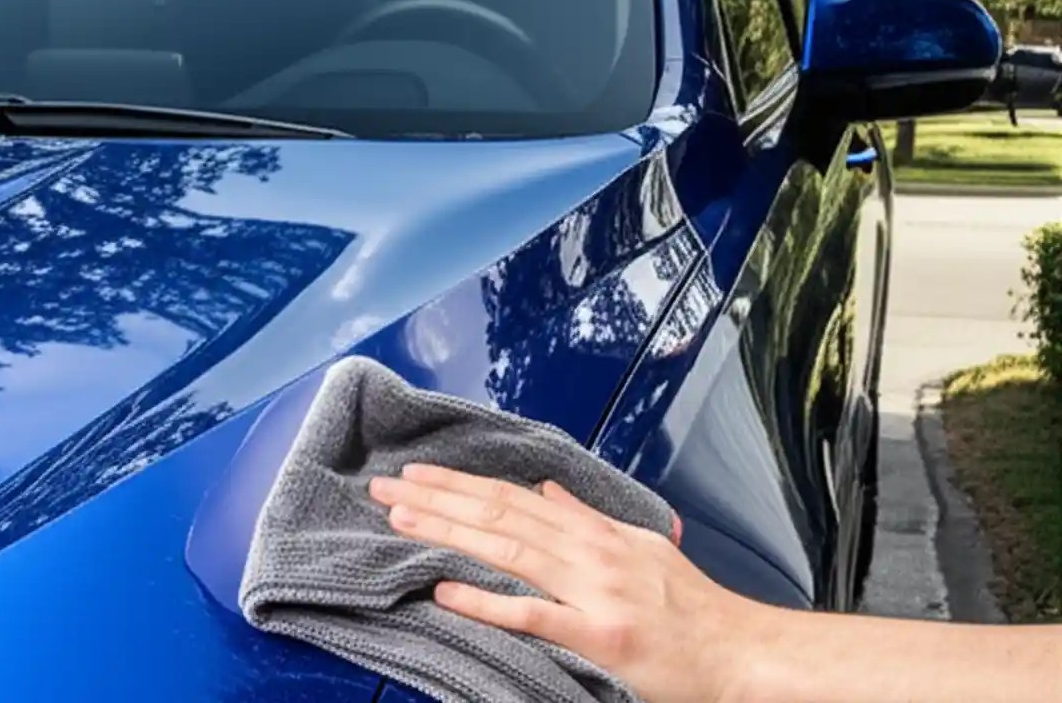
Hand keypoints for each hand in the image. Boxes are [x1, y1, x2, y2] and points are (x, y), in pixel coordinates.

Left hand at [368, 463, 773, 702]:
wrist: (739, 651)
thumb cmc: (691, 607)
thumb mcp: (641, 545)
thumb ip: (589, 517)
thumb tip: (547, 486)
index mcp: (596, 532)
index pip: (514, 497)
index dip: (462, 483)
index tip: (419, 474)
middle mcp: (589, 551)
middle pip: (500, 514)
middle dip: (439, 497)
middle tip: (386, 487)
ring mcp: (593, 590)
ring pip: (508, 550)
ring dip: (449, 532)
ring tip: (401, 520)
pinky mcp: (598, 635)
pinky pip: (532, 615)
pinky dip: (486, 601)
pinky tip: (446, 591)